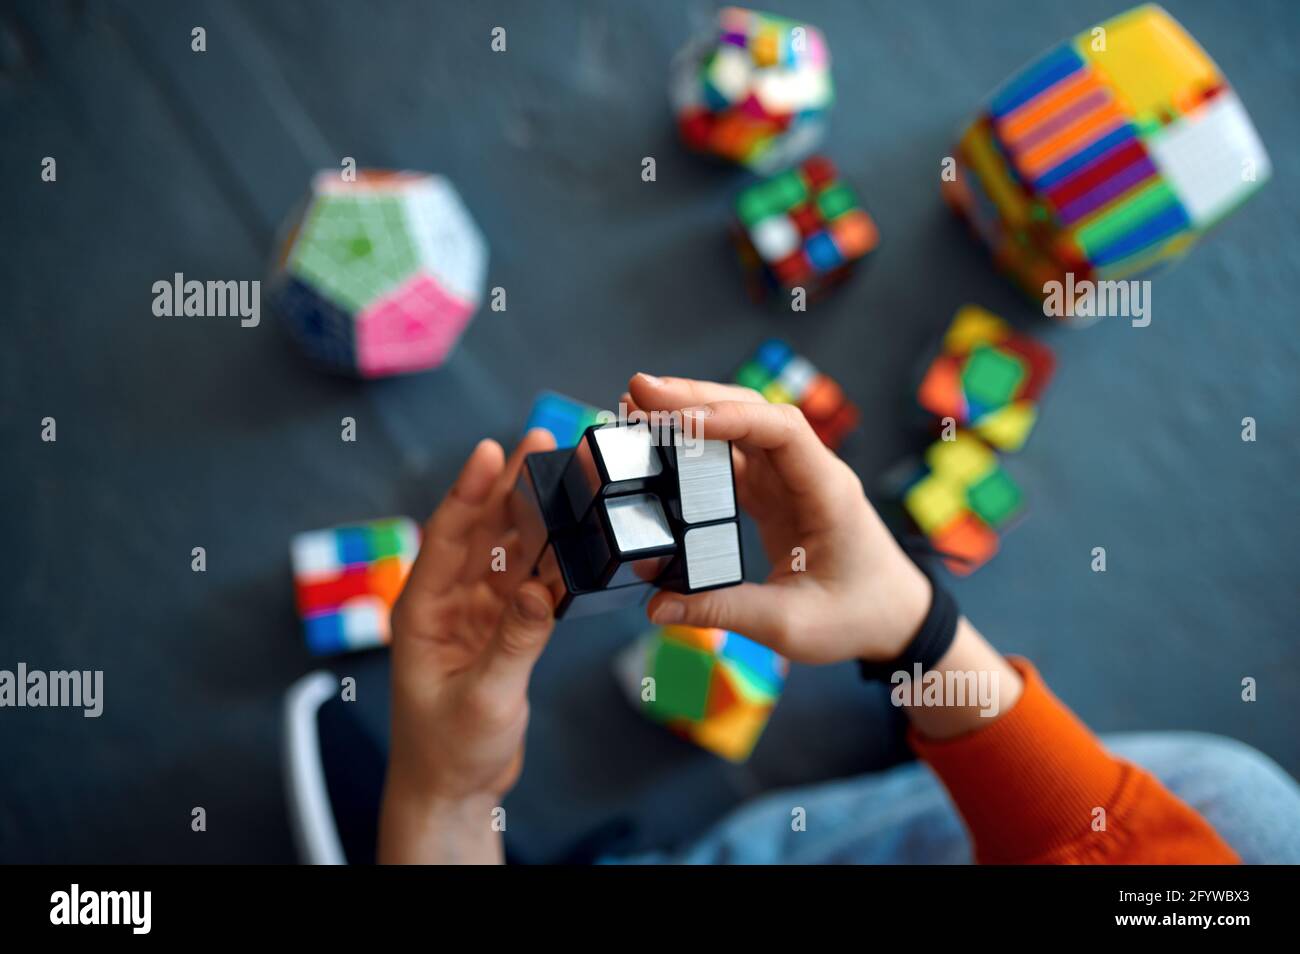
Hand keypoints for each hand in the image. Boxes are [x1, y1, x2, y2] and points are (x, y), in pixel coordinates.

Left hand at [379, 430, 556, 863]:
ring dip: (535, 517)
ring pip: (509, 553)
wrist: (452, 791)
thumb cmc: (448, 751)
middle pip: (482, 531)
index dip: (470, 491)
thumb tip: (541, 590)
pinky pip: (530, 585)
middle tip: (543, 442)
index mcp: (422, 611)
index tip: (492, 449)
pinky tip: (573, 536)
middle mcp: (447, 603)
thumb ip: (513, 643)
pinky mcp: (502, 631)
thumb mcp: (482, 698)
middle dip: (510, 487)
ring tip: (564, 477)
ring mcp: (476, 615)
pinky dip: (551, 562)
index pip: (447, 537)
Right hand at [627, 373, 932, 665]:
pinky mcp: (773, 493)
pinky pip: (732, 457)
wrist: (893, 618)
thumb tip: (658, 605)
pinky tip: (659, 442)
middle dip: (696, 398)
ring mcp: (790, 479)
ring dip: (691, 413)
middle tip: (639, 391)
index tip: (679, 419)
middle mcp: (808, 473)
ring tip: (636, 407)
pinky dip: (695, 446)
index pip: (783, 431)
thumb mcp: (792, 625)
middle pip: (753, 413)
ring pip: (739, 427)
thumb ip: (725, 610)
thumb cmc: (857, 617)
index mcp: (828, 492)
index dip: (731, 417)